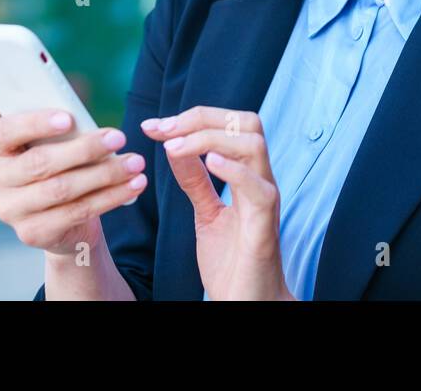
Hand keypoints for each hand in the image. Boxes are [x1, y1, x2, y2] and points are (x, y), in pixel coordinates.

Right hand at [0, 108, 147, 257]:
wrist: (62, 219)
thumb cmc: (60, 165)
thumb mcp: (56, 144)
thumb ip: (63, 133)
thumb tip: (92, 127)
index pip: (7, 131)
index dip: (36, 123)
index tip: (69, 118)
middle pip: (40, 163)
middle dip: (84, 149)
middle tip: (119, 137)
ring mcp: (11, 211)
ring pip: (62, 189)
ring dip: (105, 174)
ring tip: (135, 162)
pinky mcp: (33, 233)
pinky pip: (77, 212)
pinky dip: (111, 197)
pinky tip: (134, 185)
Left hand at [142, 106, 295, 300]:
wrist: (247, 304)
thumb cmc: (232, 264)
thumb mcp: (205, 213)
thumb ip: (194, 180)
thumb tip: (174, 146)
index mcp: (248, 175)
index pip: (231, 124)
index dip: (192, 117)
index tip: (154, 125)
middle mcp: (261, 181)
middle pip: (247, 122)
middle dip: (202, 117)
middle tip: (163, 129)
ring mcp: (266, 201)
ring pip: (253, 144)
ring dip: (209, 138)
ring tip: (175, 146)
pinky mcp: (265, 227)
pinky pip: (258, 188)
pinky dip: (233, 170)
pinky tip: (209, 163)